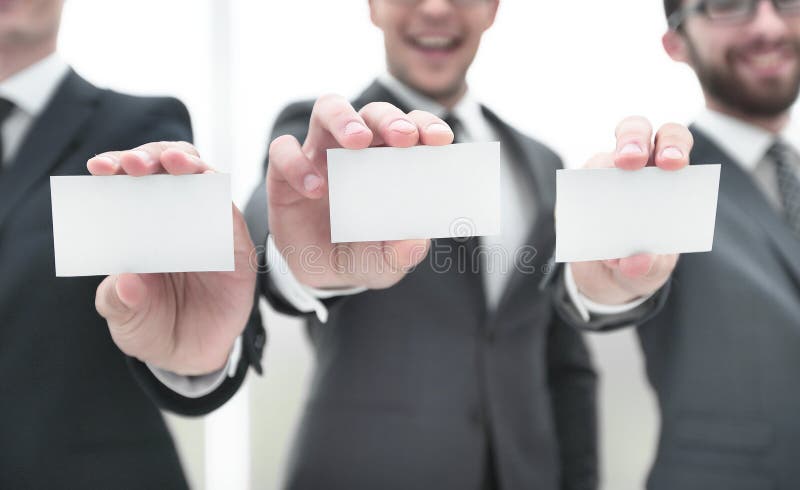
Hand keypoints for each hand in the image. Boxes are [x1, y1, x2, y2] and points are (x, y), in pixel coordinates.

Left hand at [87, 142, 256, 374]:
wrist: (191, 357)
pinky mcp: (236, 247)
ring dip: (190, 164)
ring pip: (204, 180)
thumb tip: (125, 281)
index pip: (130, 183)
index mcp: (140, 225)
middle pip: (168, 168)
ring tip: (173, 162)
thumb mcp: (125, 320)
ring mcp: (209, 228)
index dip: (116, 167)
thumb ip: (118, 302)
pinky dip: (220, 200)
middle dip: (151, 156)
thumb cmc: (154, 327)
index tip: (99, 168)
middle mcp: (176, 218)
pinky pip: (231, 217)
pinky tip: (207, 190)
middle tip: (134, 163)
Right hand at [267, 94, 453, 289]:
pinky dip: (297, 163)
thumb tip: (416, 242)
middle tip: (403, 137)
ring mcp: (318, 155)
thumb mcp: (385, 263)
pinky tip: (314, 189)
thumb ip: (402, 254)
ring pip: (327, 110)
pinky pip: (283, 151)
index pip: (411, 129)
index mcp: (390, 162)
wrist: (318, 275)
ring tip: (357, 140)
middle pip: (373, 113)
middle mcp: (355, 150)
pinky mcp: (284, 172)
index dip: (426, 126)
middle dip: (390, 119)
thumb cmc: (361, 255)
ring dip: (344, 118)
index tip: (440, 139)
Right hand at [570, 116, 692, 303]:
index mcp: (666, 174)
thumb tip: (634, 261)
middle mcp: (633, 166)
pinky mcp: (574, 197)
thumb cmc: (644, 260)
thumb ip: (650, 264)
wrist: (610, 280)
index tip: (672, 164)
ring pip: (599, 159)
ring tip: (606, 206)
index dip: (673, 145)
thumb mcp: (655, 269)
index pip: (672, 141)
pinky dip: (580, 208)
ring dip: (601, 175)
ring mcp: (599, 178)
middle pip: (634, 130)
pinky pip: (572, 192)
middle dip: (632, 139)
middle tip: (629, 161)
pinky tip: (584, 228)